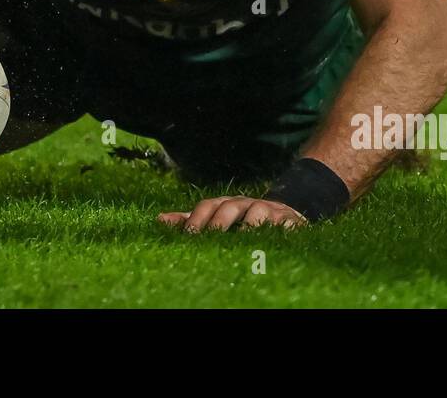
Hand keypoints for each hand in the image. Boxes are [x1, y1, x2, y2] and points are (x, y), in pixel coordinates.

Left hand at [157, 195, 307, 232]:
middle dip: (219, 222)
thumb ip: (190, 220)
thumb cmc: (242, 219)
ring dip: (248, 225)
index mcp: (225, 203)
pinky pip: (283, 224)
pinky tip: (269, 243)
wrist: (283, 212)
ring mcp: (267, 210)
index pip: (207, 205)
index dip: (197, 219)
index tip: (188, 236)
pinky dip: (277, 231)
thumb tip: (159, 220)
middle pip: (230, 207)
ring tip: (241, 239)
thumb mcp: (216, 218)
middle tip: (210, 238)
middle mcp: (244, 203)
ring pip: (257, 213)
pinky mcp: (288, 220)